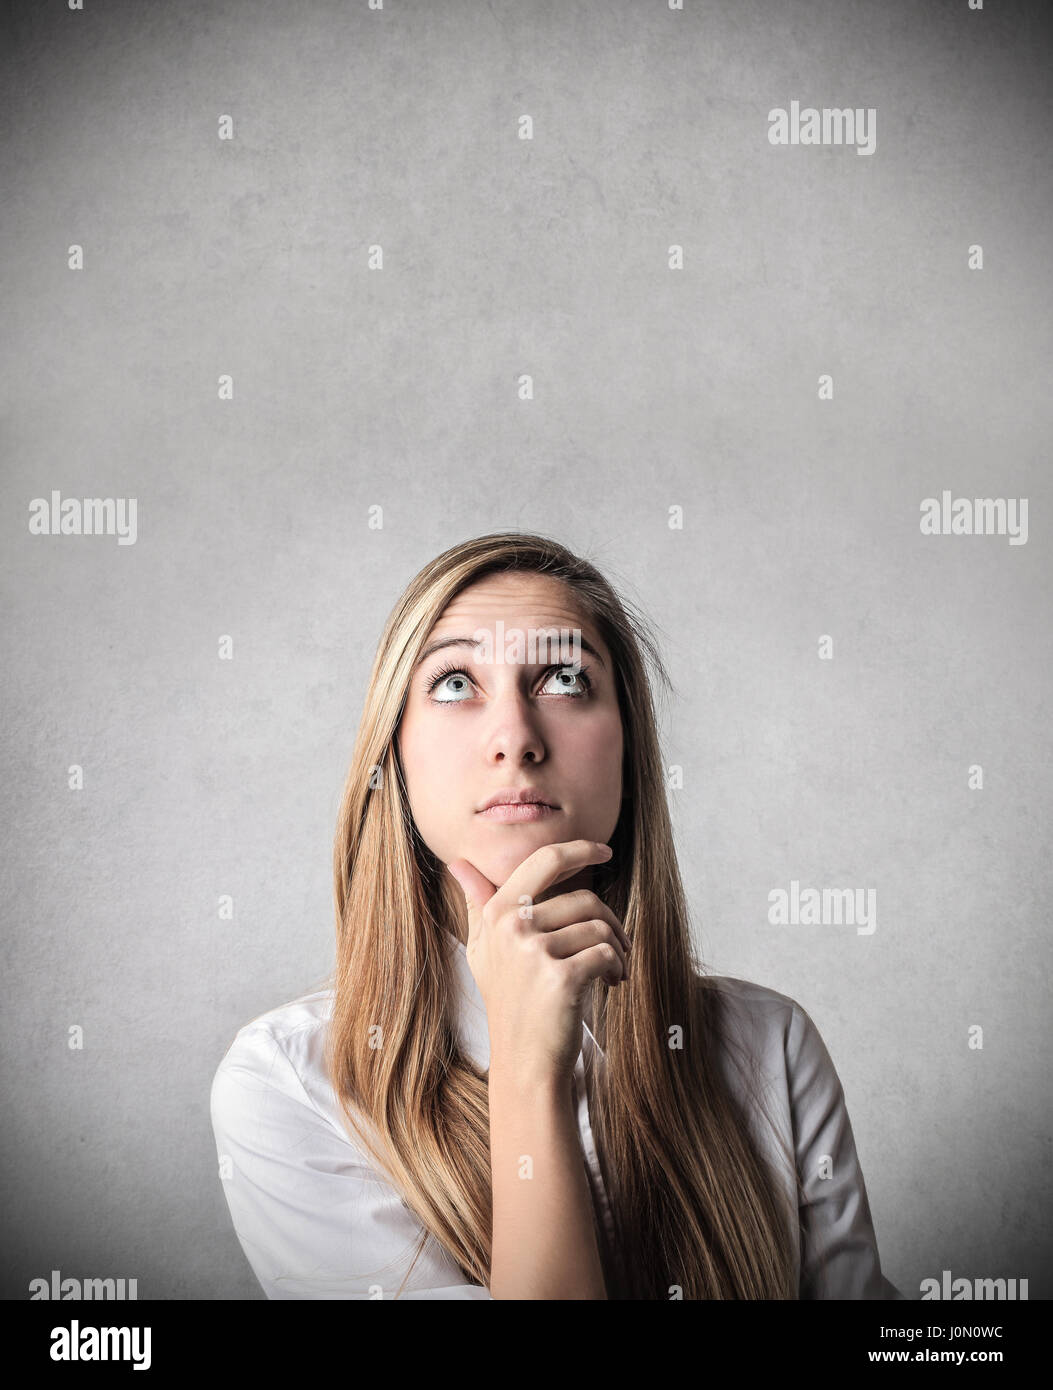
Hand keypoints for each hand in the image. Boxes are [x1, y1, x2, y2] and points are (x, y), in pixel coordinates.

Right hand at [446, 840, 629, 1084]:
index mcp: (497, 913)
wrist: (523, 1063)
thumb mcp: (483, 951)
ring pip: (598, 927)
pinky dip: (617, 967)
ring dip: (617, 949)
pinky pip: (606, 953)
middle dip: (611, 920)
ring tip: (612, 971)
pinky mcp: (560, 977)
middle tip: (619, 944)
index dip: (579, 849)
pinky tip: (611, 984)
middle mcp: (512, 927)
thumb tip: (459, 864)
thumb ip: (478, 904)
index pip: (544, 860)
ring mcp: (534, 952)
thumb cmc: (508, 1003)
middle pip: (583, 898)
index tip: (605, 850)